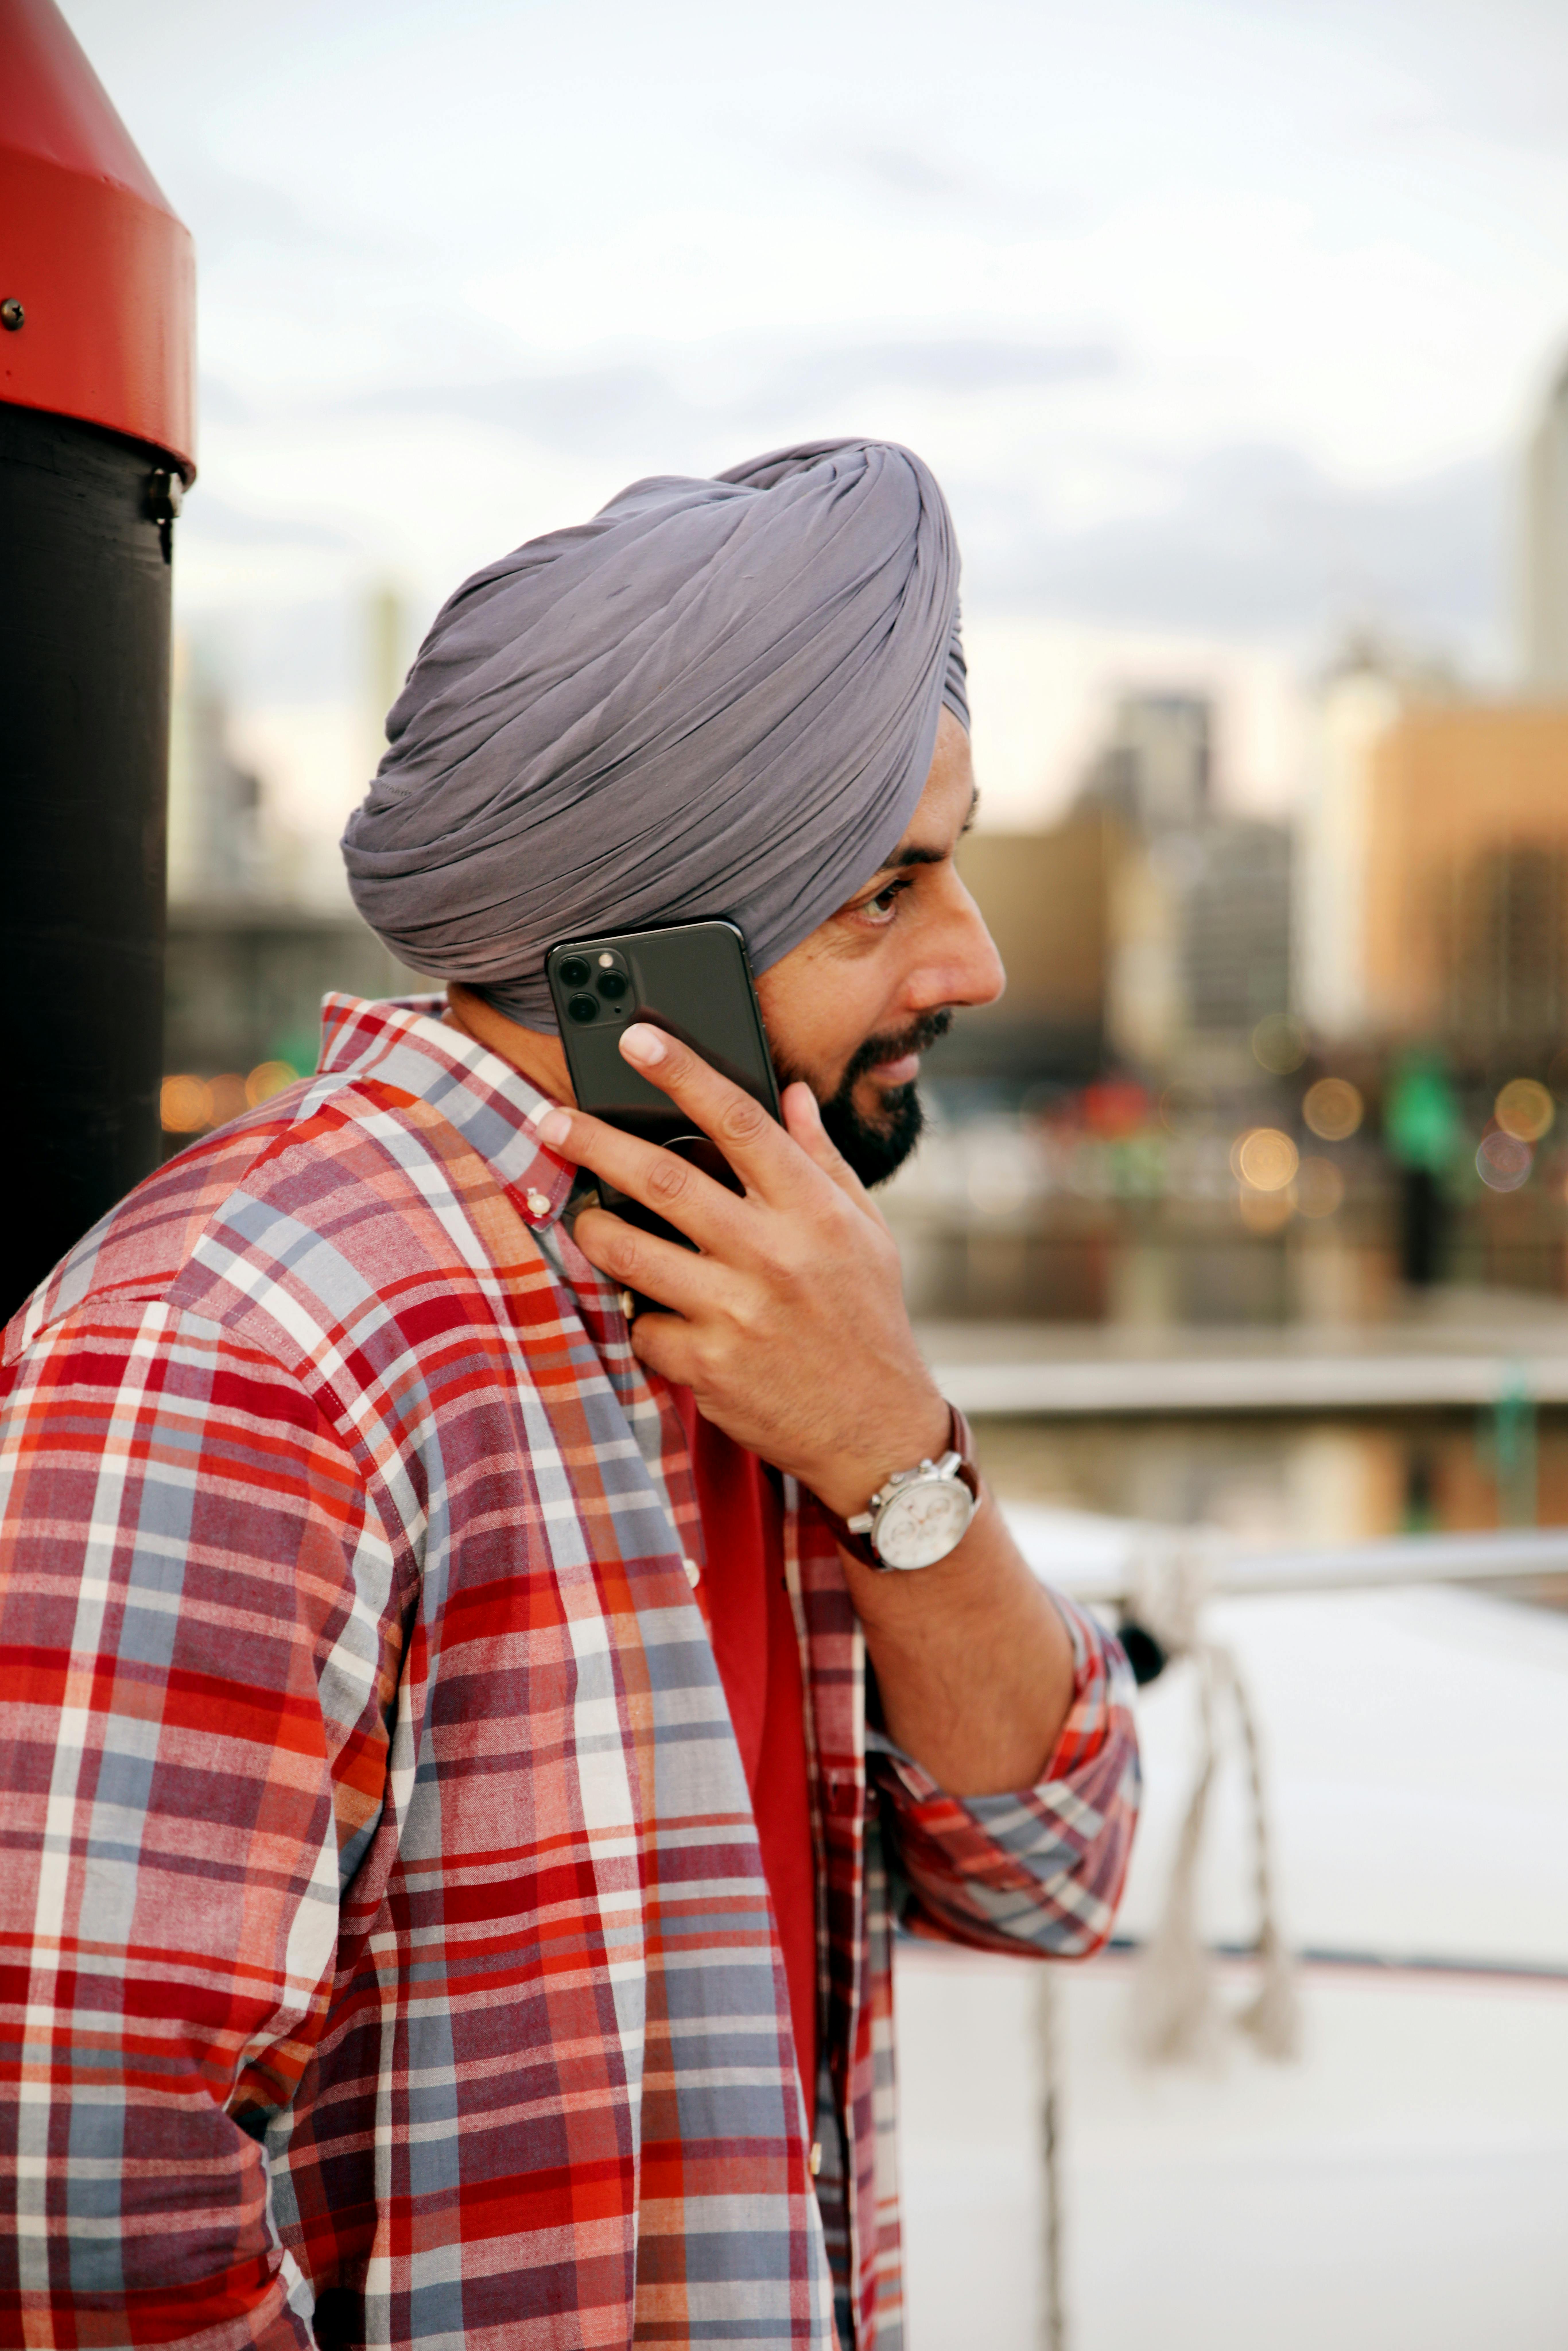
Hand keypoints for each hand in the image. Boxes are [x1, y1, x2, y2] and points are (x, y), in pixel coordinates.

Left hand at [535, 1023, 948, 1516]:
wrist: (876, 1432)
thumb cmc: (867, 1319)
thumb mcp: (866, 1231)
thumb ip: (821, 1159)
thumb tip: (791, 1092)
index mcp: (813, 1211)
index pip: (739, 1121)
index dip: (684, 1072)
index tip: (638, 1039)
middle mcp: (773, 1255)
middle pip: (663, 1178)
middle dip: (596, 1142)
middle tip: (552, 1118)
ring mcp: (736, 1313)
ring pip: (630, 1253)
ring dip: (592, 1230)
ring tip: (581, 1217)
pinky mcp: (707, 1367)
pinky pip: (642, 1327)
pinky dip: (641, 1318)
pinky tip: (659, 1317)